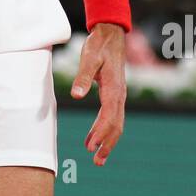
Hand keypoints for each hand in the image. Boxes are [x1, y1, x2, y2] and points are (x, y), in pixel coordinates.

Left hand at [70, 23, 126, 165]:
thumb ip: (82, 77)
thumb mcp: (89, 58)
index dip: (101, 133)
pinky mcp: (114, 93)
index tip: (91, 147)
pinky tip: (94, 135)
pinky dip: (104, 128)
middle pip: (116, 125)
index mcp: (114, 89)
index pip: (109, 117)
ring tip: (97, 156)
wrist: (110, 34)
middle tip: (97, 161)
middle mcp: (119, 95)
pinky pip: (112, 115)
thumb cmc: (99, 45)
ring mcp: (119, 95)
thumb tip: (76, 95)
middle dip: (108, 144)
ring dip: (107, 140)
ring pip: (116, 122)